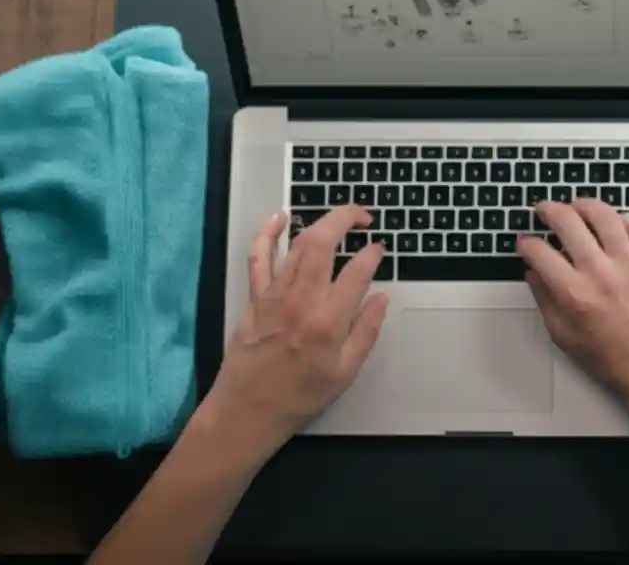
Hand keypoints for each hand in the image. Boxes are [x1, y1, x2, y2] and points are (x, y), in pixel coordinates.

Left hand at [200, 205, 388, 457]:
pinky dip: (267, 233)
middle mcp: (300, 300)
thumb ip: (366, 331)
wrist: (247, 411)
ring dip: (318, 222)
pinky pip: (259, 257)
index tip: (380, 250)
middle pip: (323, 242)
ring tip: (338, 217)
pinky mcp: (254, 297)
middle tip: (364, 217)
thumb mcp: (346, 372)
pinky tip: (280, 217)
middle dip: (346, 219)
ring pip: (296, 244)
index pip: (357, 271)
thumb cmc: (301, 396)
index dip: (373, 254)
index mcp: (328, 322)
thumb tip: (381, 297)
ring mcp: (273, 295)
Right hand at [518, 199, 628, 421]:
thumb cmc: (613, 358)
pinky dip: (620, 218)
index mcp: (575, 294)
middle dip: (549, 211)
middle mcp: (601, 273)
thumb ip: (545, 300)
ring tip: (576, 206)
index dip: (526, 243)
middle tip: (545, 210)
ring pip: (603, 214)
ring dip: (584, 205)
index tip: (526, 242)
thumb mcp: (564, 336)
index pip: (539, 252)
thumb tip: (533, 273)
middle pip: (568, 221)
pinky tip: (611, 224)